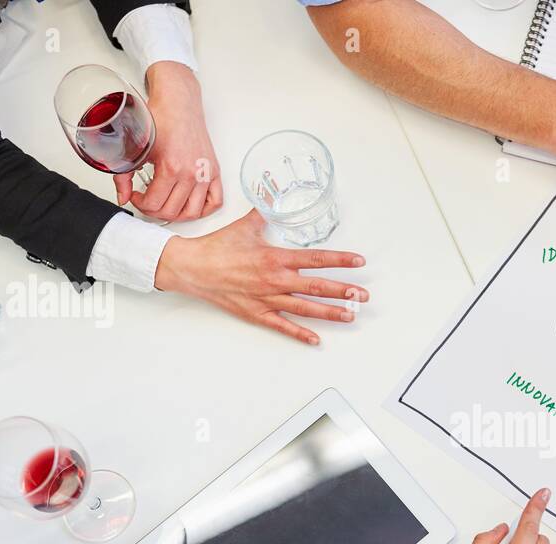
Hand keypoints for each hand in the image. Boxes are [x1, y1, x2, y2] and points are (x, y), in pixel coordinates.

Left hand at [116, 62, 222, 221]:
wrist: (179, 104)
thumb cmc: (161, 119)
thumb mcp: (136, 148)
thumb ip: (124, 176)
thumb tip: (123, 197)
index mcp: (172, 167)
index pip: (154, 204)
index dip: (140, 204)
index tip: (136, 196)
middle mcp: (192, 173)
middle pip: (172, 211)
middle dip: (154, 210)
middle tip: (147, 201)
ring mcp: (205, 174)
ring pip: (192, 212)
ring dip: (177, 214)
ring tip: (166, 205)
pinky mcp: (214, 172)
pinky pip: (214, 202)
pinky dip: (202, 209)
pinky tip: (188, 203)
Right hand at [155, 208, 368, 343]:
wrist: (192, 267)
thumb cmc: (218, 247)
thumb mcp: (246, 225)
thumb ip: (265, 210)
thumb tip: (273, 192)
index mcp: (276, 258)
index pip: (316, 258)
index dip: (340, 260)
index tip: (358, 261)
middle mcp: (275, 280)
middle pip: (317, 287)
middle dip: (343, 291)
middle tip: (363, 296)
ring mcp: (267, 299)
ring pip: (305, 308)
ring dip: (330, 313)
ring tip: (350, 316)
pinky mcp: (257, 314)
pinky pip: (282, 326)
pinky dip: (300, 334)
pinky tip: (316, 340)